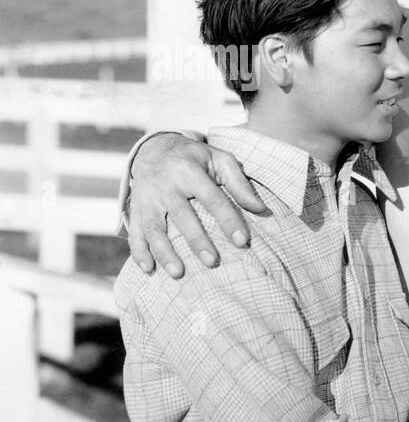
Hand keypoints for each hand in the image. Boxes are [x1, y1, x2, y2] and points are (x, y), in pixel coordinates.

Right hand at [127, 133, 264, 277]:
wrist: (154, 148)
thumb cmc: (195, 158)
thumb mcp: (219, 160)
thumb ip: (240, 183)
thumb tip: (261, 209)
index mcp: (189, 171)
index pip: (212, 199)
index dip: (228, 220)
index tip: (242, 242)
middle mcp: (166, 185)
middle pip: (182, 216)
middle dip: (196, 240)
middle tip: (212, 262)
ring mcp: (147, 198)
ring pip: (153, 227)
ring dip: (164, 252)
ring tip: (178, 274)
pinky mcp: (135, 208)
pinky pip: (134, 231)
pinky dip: (138, 252)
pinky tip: (148, 270)